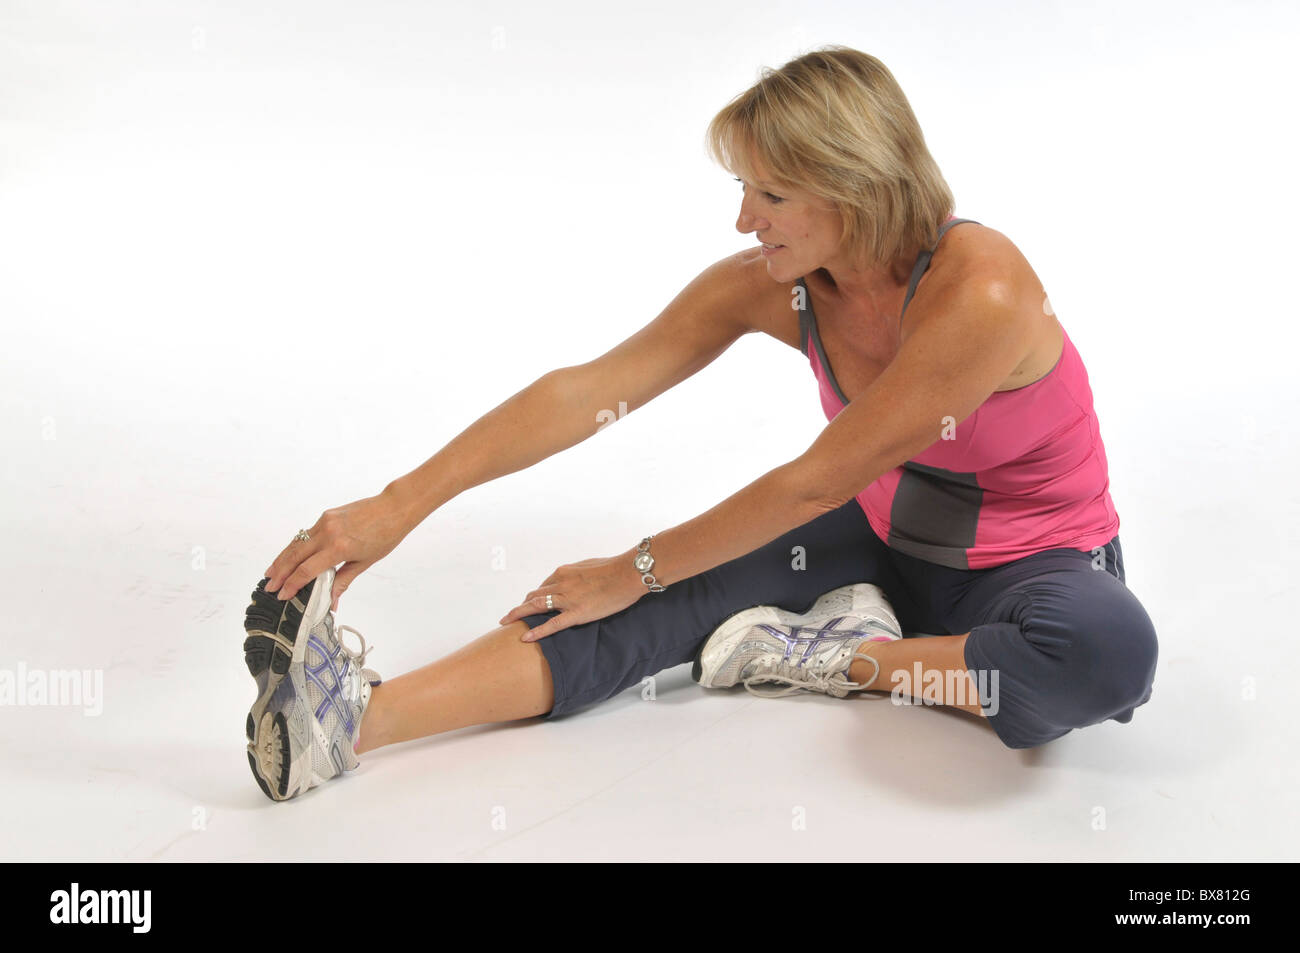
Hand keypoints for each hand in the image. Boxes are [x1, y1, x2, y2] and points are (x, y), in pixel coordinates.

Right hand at [264, 486, 417, 610]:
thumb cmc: (385, 535)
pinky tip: (289, 555)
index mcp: (338, 548)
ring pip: (296, 543)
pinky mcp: (326, 515)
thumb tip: (332, 601)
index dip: (291, 584)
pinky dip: (295, 546)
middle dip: (279, 573)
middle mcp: (328, 533)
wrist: (394, 508)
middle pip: (294, 556)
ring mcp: (325, 522)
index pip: (306, 570)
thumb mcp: (365, 562)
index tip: (282, 595)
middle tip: (269, 586)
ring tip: (271, 572)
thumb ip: (343, 580)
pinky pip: (306, 534)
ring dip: (282, 559)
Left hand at [498, 552, 645, 640]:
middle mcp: (561, 584)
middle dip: (521, 606)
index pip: (543, 586)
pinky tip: (525, 637)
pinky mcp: (577, 613)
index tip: (530, 604)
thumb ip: (577, 575)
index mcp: (563, 572)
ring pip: (535, 607)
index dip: (535, 596)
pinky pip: (552, 624)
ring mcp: (567, 599)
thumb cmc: (613, 568)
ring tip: (505, 623)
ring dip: (518, 614)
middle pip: (533, 596)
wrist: (627, 573)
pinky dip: (537, 631)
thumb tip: (574, 580)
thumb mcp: (589, 566)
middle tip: (509, 615)